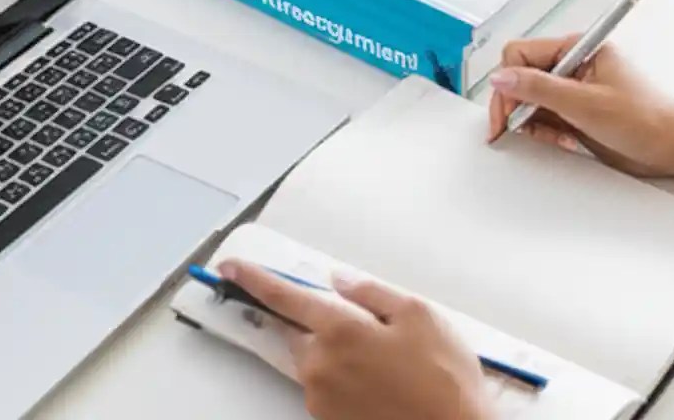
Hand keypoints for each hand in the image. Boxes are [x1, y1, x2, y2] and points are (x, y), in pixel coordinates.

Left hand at [217, 260, 493, 419]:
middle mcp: (320, 365)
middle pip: (299, 332)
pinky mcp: (328, 419)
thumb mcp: (420, 315)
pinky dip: (345, 378)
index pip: (285, 297)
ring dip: (337, 353)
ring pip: (314, 361)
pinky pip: (327, 387)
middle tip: (361, 331)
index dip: (255, 279)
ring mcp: (321, 397)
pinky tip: (382, 382)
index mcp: (340, 330)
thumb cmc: (444, 378)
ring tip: (387, 363)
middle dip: (319, 324)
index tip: (230, 268)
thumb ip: (372, 292)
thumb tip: (339, 280)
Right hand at [487, 34, 673, 176]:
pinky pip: (545, 120)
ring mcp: (574, 90)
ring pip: (531, 103)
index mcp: (577, 48)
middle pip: (522, 79)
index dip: (508, 82)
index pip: (521, 54)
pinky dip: (548, 134)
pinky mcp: (576, 112)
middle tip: (514, 129)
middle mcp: (573, 65)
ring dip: (536, 124)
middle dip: (518, 106)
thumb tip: (502, 77)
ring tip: (558, 136)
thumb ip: (539, 89)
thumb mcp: (585, 103)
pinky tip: (567, 141)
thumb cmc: (647, 118)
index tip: (505, 110)